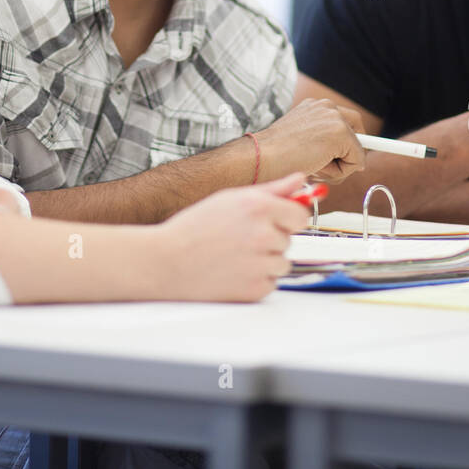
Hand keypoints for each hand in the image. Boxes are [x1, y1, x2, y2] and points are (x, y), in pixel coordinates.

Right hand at [157, 173, 308, 301]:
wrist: (166, 262)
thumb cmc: (195, 228)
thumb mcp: (231, 198)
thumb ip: (273, 189)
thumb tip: (301, 179)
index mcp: (259, 207)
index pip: (300, 216)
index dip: (287, 219)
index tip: (273, 222)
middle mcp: (264, 234)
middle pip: (288, 240)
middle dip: (270, 240)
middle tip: (238, 239)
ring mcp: (261, 264)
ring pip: (282, 263)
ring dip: (265, 262)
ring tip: (234, 256)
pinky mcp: (256, 289)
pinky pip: (271, 283)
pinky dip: (256, 280)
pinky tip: (232, 272)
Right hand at [255, 99, 365, 183]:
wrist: (264, 156)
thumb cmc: (276, 156)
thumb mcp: (301, 141)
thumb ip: (323, 142)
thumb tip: (354, 160)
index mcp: (314, 107)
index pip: (345, 120)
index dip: (350, 139)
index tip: (348, 154)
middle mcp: (326, 106)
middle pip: (357, 129)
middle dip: (350, 151)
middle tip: (334, 165)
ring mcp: (334, 117)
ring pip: (356, 149)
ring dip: (339, 166)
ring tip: (314, 165)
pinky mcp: (340, 132)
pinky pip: (357, 159)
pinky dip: (342, 171)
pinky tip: (318, 166)